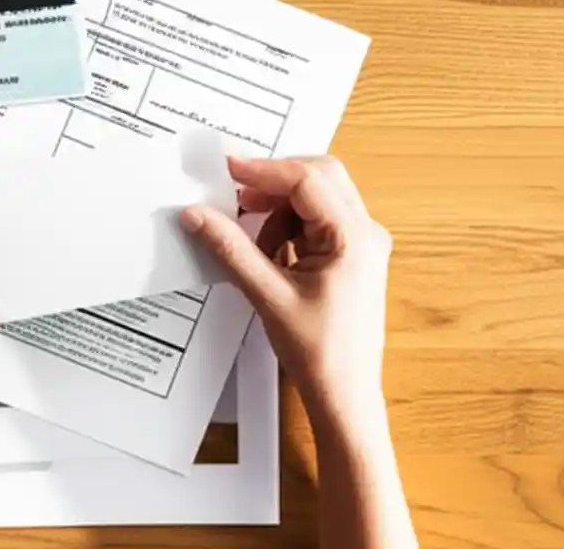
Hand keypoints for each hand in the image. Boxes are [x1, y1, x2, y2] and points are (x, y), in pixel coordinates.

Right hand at [181, 156, 392, 423]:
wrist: (345, 394)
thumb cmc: (321, 353)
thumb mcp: (268, 296)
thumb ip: (231, 249)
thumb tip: (199, 216)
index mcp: (353, 237)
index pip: (307, 180)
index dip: (263, 170)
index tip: (228, 169)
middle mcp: (365, 233)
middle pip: (318, 177)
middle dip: (273, 184)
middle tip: (235, 197)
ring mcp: (361, 243)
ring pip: (317, 197)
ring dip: (279, 209)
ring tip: (253, 244)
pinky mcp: (351, 255)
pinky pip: (317, 221)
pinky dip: (288, 227)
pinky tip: (269, 255)